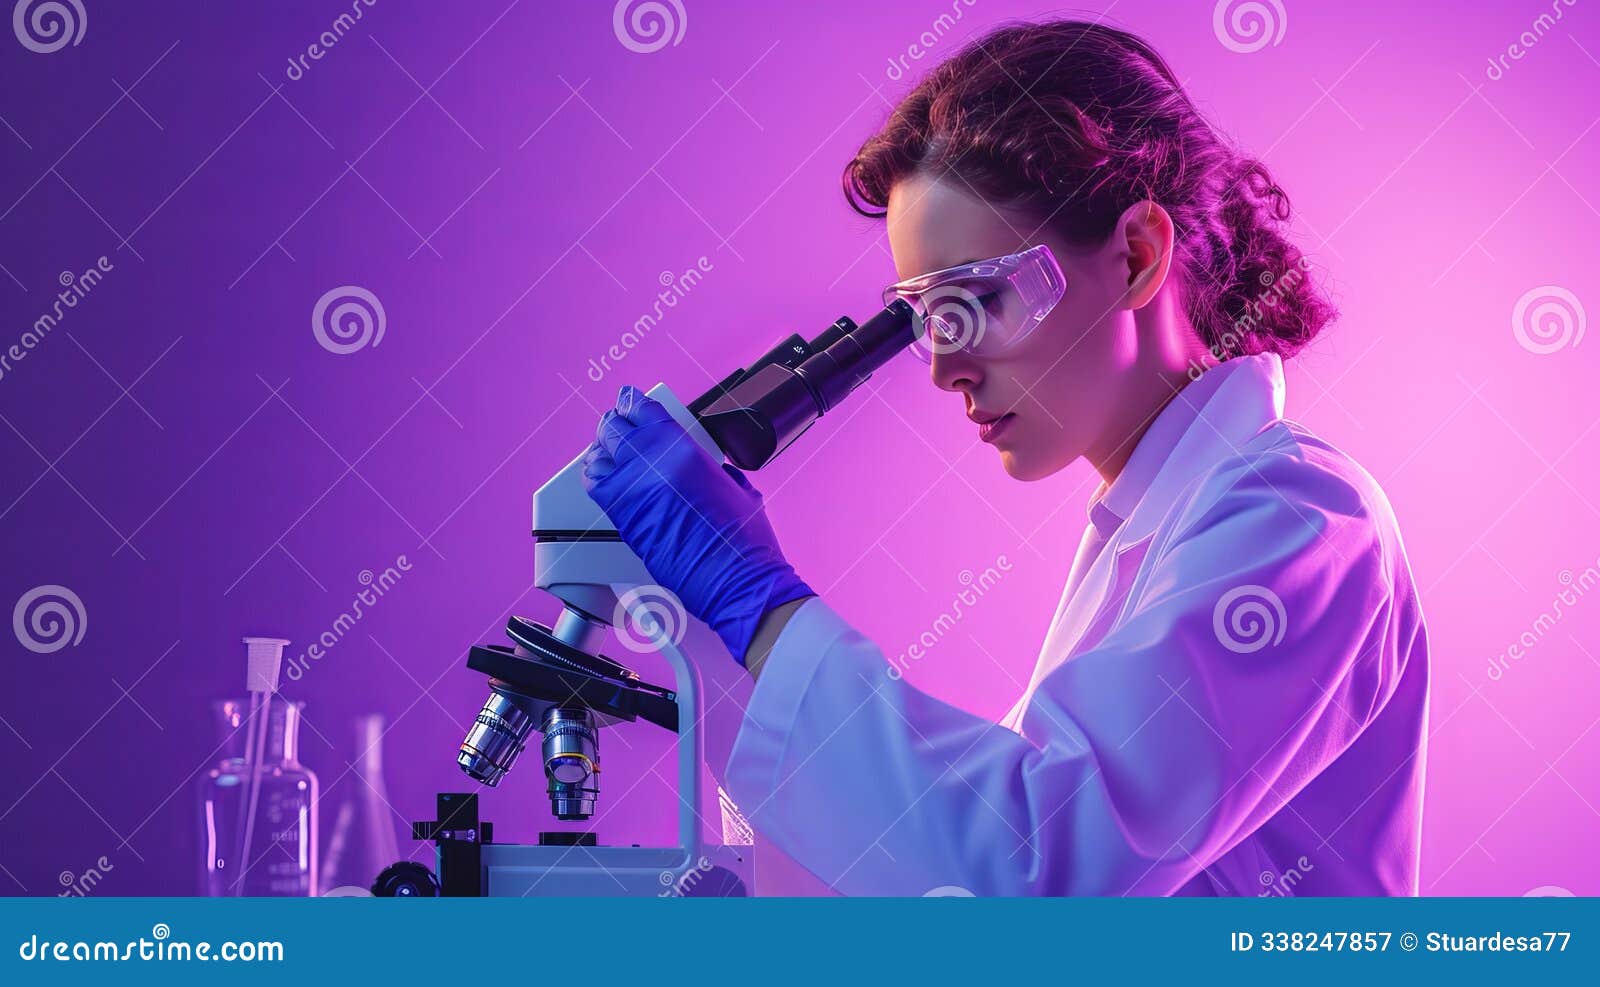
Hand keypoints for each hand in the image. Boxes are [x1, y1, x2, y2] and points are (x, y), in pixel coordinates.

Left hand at [580, 386, 813, 663]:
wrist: (736, 580)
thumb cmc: (744, 542)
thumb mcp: (737, 488)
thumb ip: (715, 470)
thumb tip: (710, 469)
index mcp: (684, 450)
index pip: (645, 412)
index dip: (633, 402)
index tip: (630, 399)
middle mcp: (653, 465)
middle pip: (616, 430)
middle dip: (615, 423)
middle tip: (616, 421)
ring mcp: (633, 492)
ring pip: (599, 455)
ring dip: (602, 448)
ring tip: (605, 447)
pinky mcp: (623, 520)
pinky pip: (596, 486)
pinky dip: (596, 476)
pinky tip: (600, 474)